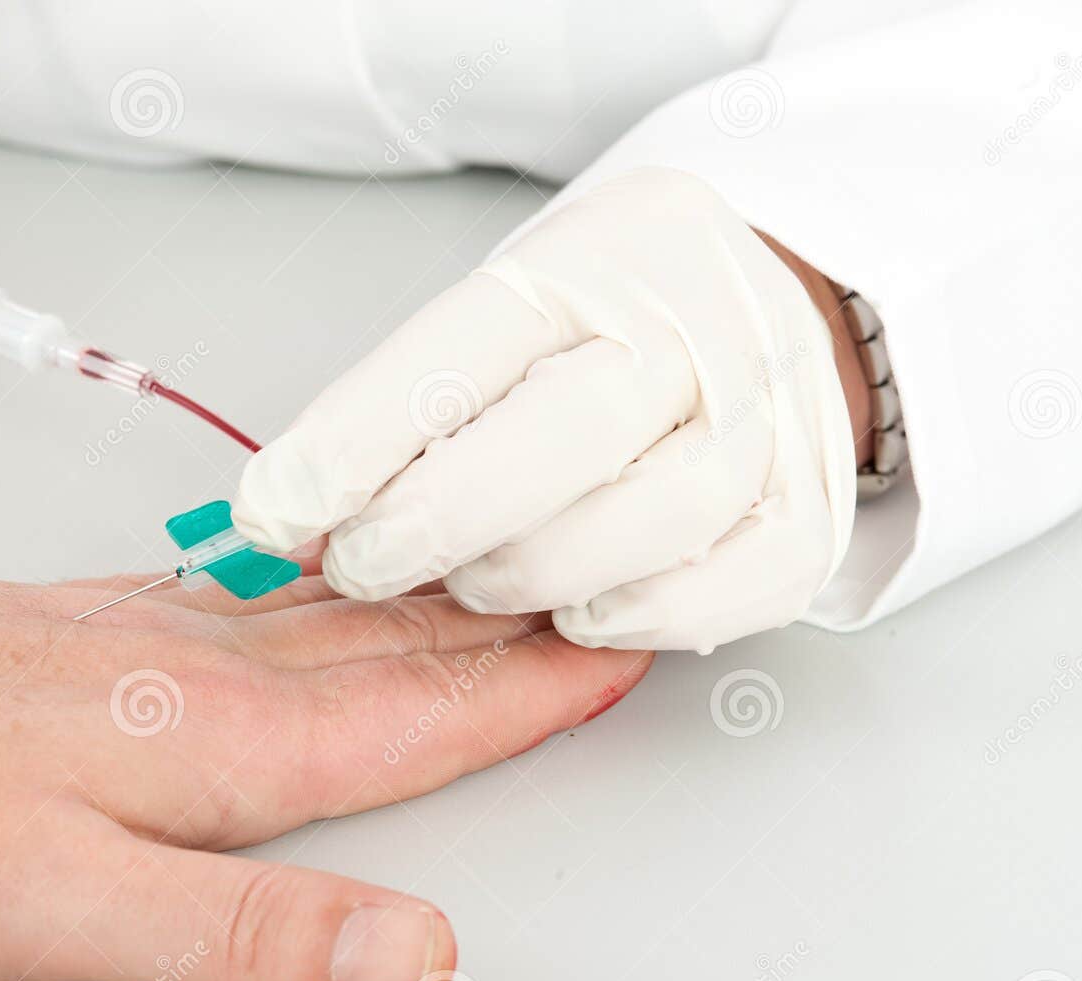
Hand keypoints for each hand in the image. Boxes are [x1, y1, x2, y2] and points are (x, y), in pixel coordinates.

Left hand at [0, 560, 649, 980]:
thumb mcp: (72, 912)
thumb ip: (254, 932)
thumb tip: (413, 957)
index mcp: (218, 740)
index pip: (416, 717)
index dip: (526, 696)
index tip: (612, 654)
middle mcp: (190, 670)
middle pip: (388, 651)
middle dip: (504, 632)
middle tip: (587, 595)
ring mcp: (132, 637)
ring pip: (319, 615)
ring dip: (422, 601)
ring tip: (490, 580)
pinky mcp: (76, 629)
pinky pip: (236, 596)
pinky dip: (310, 590)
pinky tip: (307, 586)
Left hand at [233, 168, 857, 653]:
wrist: (764, 300)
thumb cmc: (604, 318)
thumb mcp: (506, 311)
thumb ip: (411, 400)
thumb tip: (288, 506)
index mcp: (596, 261)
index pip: (460, 352)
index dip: (352, 446)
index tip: (275, 510)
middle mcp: (695, 330)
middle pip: (558, 442)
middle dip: (431, 525)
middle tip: (361, 563)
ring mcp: (769, 419)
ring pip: (642, 526)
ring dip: (527, 578)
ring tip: (472, 580)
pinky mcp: (806, 510)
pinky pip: (720, 591)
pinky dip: (631, 618)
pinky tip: (574, 612)